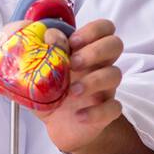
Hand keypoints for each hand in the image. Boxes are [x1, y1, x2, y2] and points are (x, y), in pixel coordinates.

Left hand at [29, 18, 123, 153]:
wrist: (59, 126)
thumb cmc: (52, 93)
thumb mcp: (39, 72)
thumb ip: (37, 52)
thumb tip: (38, 32)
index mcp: (84, 52)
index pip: (104, 28)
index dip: (92, 30)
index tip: (72, 43)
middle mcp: (98, 66)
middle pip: (115, 44)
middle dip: (95, 50)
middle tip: (74, 64)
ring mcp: (105, 88)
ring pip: (116, 74)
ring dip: (94, 80)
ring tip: (72, 92)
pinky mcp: (106, 112)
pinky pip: (114, 108)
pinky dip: (97, 112)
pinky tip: (79, 115)